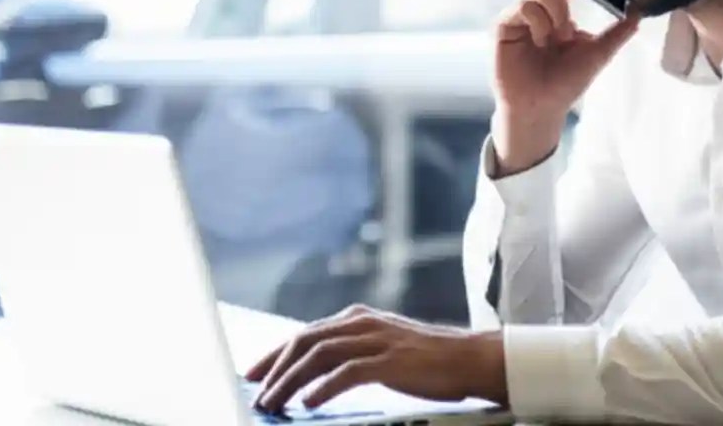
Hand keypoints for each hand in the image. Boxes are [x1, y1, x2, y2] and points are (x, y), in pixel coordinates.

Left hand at [245, 304, 505, 412]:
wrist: (469, 358)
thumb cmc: (428, 360)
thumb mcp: (384, 347)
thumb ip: (353, 352)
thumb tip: (316, 374)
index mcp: (359, 319)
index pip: (306, 334)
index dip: (275, 354)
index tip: (253, 375)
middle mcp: (363, 324)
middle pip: (306, 341)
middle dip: (276, 369)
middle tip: (258, 394)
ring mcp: (377, 340)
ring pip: (319, 355)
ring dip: (291, 381)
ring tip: (274, 403)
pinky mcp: (390, 360)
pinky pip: (348, 372)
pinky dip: (323, 387)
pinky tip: (309, 403)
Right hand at [491, 0, 639, 172]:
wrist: (542, 108)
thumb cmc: (566, 82)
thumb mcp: (599, 53)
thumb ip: (618, 31)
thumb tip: (640, 10)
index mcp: (559, 7)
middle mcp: (538, 5)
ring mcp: (519, 13)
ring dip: (557, 10)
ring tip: (559, 37)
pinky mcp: (504, 24)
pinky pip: (524, 6)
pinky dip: (539, 22)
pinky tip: (541, 42)